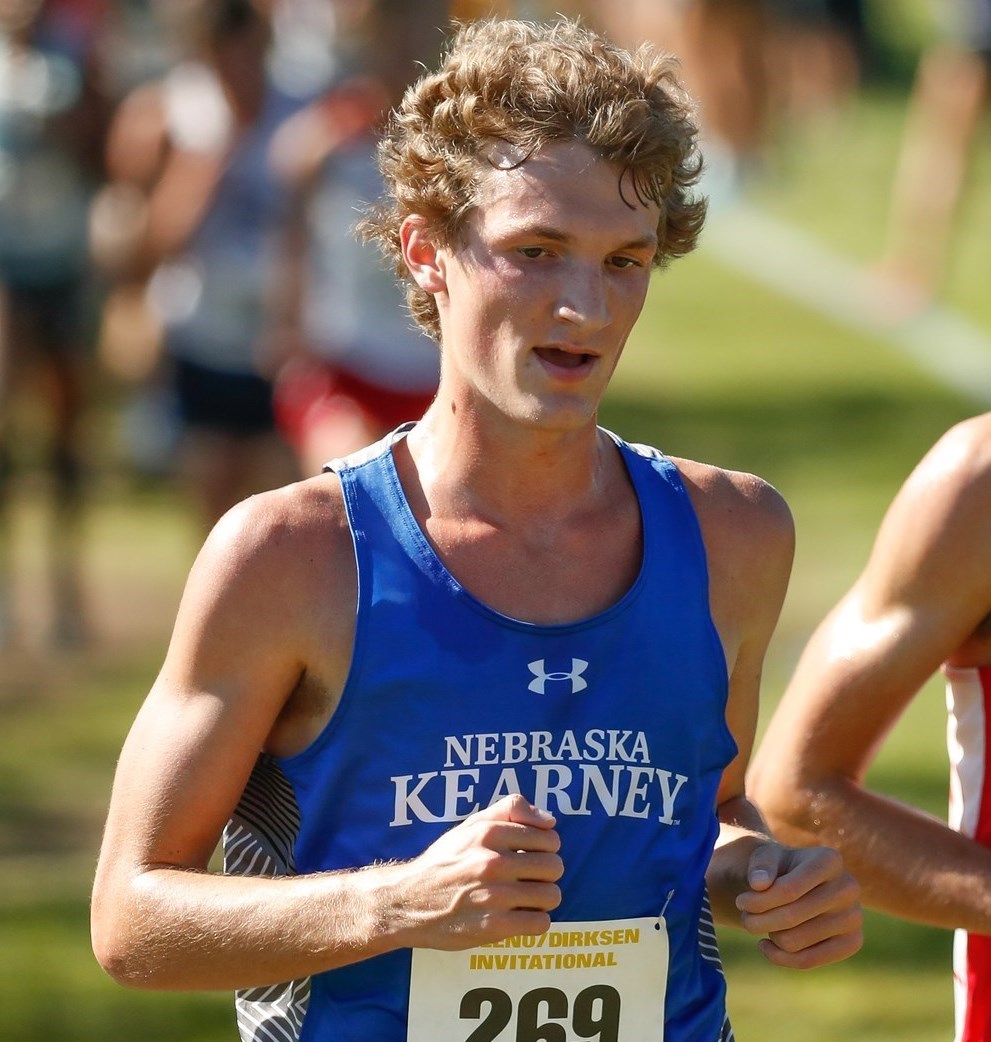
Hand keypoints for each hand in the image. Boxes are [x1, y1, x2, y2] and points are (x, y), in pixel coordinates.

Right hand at [391, 794, 563, 950]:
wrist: (408, 901)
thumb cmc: (445, 861)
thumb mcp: (471, 824)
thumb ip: (510, 810)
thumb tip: (550, 820)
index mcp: (489, 833)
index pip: (550, 838)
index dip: (546, 847)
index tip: (533, 854)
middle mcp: (493, 862)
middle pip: (554, 867)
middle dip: (546, 873)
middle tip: (530, 878)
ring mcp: (494, 896)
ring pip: (552, 895)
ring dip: (542, 898)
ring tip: (525, 897)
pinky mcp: (493, 927)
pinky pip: (541, 923)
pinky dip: (534, 921)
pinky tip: (518, 916)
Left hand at [735, 843, 862, 968]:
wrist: (796, 884)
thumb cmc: (777, 868)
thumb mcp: (764, 858)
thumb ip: (760, 866)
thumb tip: (759, 883)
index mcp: (829, 859)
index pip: (787, 890)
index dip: (757, 901)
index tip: (741, 901)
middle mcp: (849, 887)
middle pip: (791, 918)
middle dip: (758, 920)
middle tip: (745, 916)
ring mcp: (855, 916)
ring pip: (795, 941)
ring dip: (768, 935)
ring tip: (759, 924)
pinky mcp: (853, 942)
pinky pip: (809, 961)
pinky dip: (780, 957)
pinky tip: (766, 945)